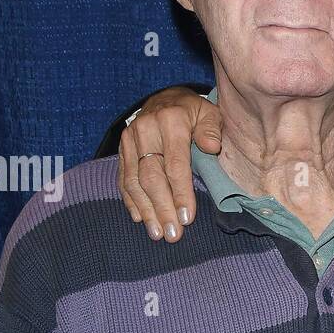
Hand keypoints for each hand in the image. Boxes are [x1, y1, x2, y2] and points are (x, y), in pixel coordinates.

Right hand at [118, 88, 221, 241]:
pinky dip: (131, 200)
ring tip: (157, 233)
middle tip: (172, 234)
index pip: (175, 164)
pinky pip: (123, 178)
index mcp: (171, 121)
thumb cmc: (193, 112)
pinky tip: (139, 218)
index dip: (180, 193)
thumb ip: (211, 129)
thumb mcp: (209, 113)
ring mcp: (130, 140)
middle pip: (152, 176)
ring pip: (134, 181)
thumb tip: (212, 146)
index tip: (187, 218)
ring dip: (146, 210)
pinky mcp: (121, 149)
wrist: (165, 98)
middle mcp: (145, 129)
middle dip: (162, 209)